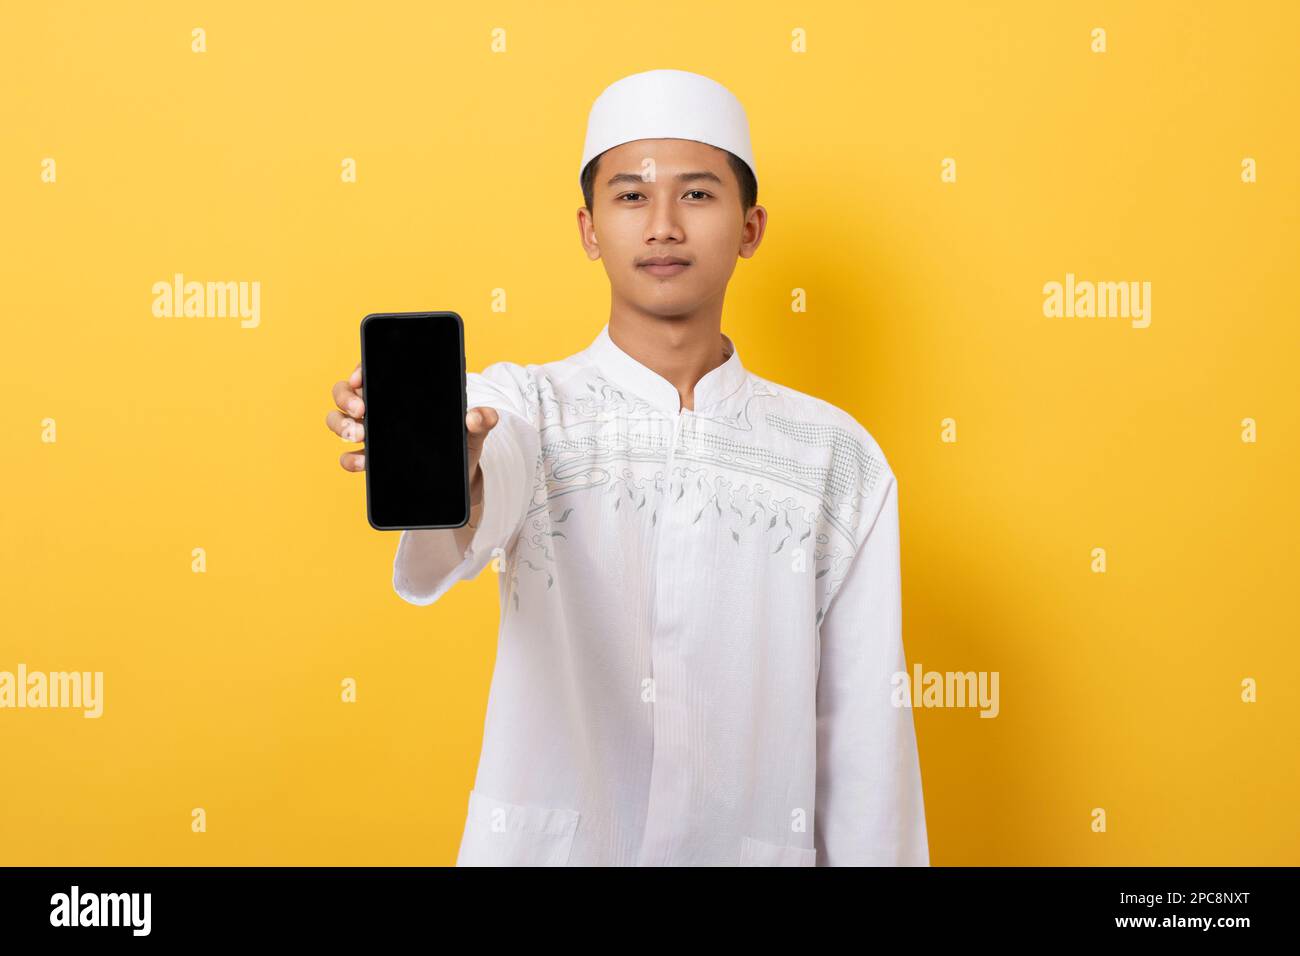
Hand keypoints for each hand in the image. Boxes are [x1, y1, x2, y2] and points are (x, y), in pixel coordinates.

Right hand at [326, 362, 500, 505]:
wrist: (461, 472)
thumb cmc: (463, 439)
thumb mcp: (475, 428)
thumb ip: (482, 419)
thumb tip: (477, 417)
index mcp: (400, 388)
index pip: (371, 369)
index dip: (359, 369)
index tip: (360, 378)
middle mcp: (379, 406)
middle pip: (345, 392)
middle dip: (346, 398)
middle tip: (361, 411)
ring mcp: (371, 432)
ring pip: (339, 420)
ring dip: (341, 426)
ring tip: (359, 436)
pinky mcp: (370, 458)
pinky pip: (349, 456)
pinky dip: (350, 459)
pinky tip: (363, 463)